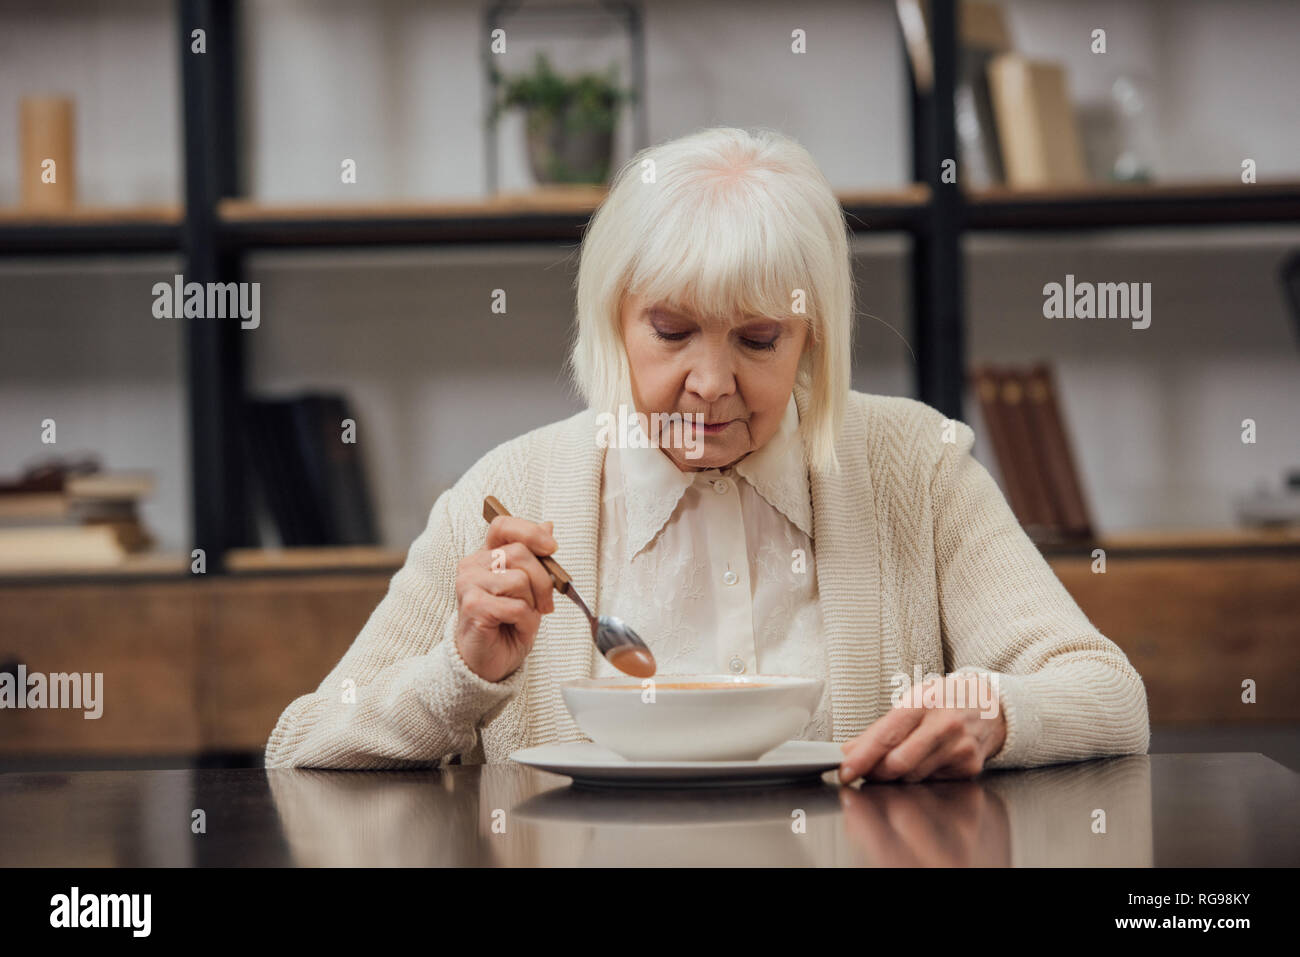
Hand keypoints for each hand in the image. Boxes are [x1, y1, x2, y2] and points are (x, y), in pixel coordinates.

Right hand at [454, 515, 558, 682]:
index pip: (503, 526)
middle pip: (520, 553)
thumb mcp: (529, 588)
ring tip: (522, 617)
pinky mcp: (472, 606)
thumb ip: (534, 557)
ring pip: (519, 580)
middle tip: (545, 604)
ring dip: (532, 604)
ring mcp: (468, 585)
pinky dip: (525, 621)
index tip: (552, 548)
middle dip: (543, 581)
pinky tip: (514, 627)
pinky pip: (516, 606)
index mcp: (486, 556)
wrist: (488, 661)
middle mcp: (472, 566)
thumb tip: (549, 526)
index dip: (530, 532)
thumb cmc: (507, 624)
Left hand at [838, 672, 1006, 784]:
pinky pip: (931, 782)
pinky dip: (918, 777)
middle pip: (899, 762)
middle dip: (876, 772)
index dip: (863, 756)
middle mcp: (944, 724)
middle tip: (864, 771)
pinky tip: (922, 763)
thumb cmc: (944, 701)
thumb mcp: (912, 701)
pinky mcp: (969, 767)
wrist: (989, 705)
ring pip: (912, 776)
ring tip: (892, 764)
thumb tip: (850, 751)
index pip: (887, 734)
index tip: (845, 770)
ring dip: (895, 777)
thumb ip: (880, 728)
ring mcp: (959, 747)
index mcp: (924, 701)